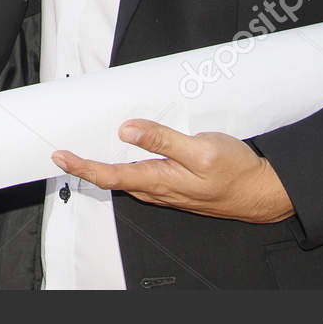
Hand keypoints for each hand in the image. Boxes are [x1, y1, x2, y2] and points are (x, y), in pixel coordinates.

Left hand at [51, 118, 295, 223]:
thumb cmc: (236, 171)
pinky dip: (125, 167)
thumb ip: (162, 139)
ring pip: (127, 180)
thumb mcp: (201, 149)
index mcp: (159, 181)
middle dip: (86, 167)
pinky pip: (142, 179)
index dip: (81, 166)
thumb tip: (127, 130)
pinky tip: (125, 153)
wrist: (263, 193)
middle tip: (63, 152)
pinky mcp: (176, 188)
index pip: (110, 176)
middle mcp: (158, 191)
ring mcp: (167, 192)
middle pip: (112, 180)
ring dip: (104, 167)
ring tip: (86, 149)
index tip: (59, 155)